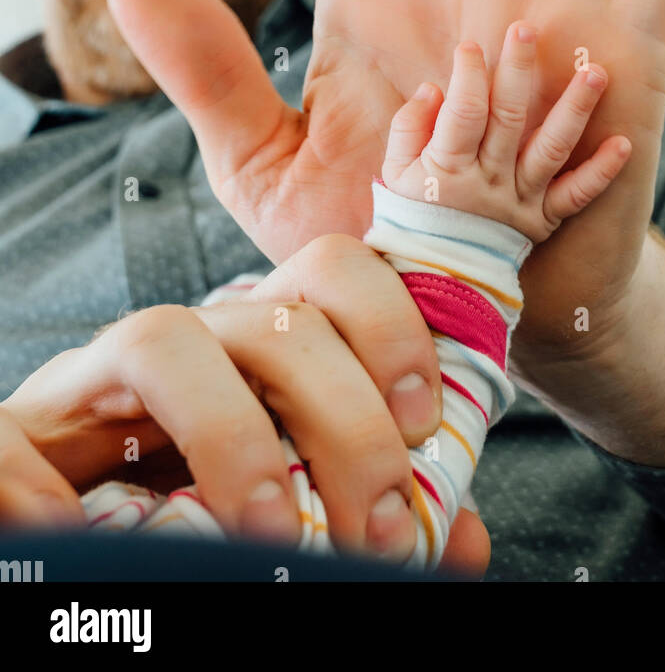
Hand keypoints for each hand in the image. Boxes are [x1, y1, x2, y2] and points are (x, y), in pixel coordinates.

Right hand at [3, 235, 485, 569]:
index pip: (332, 276)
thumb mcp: (302, 511)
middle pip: (273, 317)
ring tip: (269, 541)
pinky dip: (43, 492)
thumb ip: (375, 513)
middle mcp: (190, 346)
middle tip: (380, 526)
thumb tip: (463, 534)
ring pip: (163, 340)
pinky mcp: (20, 433)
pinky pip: (15, 439)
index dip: (392, 326)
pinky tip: (80, 544)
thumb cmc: (193, 515)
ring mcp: (98, 382)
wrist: (66, 526)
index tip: (428, 422)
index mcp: (261, 352)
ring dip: (230, 438)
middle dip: (343, 414)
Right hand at [383, 25, 630, 242]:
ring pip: (551, 149)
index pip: (462, 114)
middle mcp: (489, 183)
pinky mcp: (544, 220)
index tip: (472, 45)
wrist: (440, 282)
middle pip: (508, 118)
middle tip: (528, 29)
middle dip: (517, 70)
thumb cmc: (414, 215)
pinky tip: (623, 144)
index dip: (468, 76)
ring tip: (596, 73)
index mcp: (447, 170)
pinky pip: (576, 196)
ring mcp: (521, 202)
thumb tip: (433, 87)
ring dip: (575, 109)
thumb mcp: (395, 174)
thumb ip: (409, 128)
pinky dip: (601, 172)